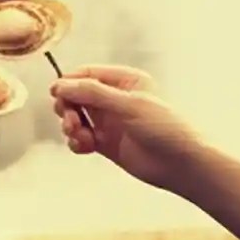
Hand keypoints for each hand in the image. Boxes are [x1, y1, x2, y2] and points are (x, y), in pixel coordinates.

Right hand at [50, 65, 202, 191]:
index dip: (69, 82)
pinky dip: (77, 142)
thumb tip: (60, 85)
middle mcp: (115, 99)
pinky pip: (81, 137)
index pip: (87, 74)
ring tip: (80, 137)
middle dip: (68, 108)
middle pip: (76, 96)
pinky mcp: (106, 143)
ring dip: (71, 126)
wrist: (183, 165)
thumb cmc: (165, 129)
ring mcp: (110, 121)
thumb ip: (93, 94)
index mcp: (125, 81)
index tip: (56, 94)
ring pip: (76, 117)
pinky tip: (85, 147)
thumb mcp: (129, 105)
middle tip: (70, 121)